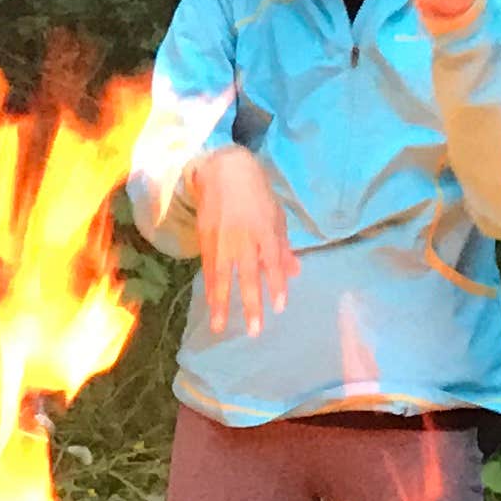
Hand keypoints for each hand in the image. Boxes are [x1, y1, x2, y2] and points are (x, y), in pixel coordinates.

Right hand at [193, 146, 293, 335]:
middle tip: (255, 330)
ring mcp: (221, 239)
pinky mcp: (205, 238)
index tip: (279, 308)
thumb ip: (283, 248)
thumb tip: (295, 274)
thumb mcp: (276, 216)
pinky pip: (209, 268)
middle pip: (247, 275)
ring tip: (220, 326)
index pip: (272, 263)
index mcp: (264, 230)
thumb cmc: (256, 194)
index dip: (276, 286)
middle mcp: (243, 237)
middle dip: (251, 304)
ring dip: (222, 303)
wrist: (223, 171)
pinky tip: (211, 305)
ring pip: (222, 276)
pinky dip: (210, 288)